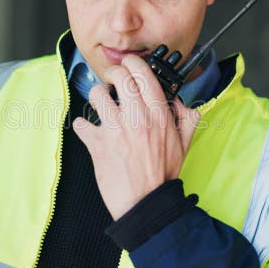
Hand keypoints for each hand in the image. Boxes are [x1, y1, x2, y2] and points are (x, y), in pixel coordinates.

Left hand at [73, 54, 200, 219]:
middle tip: (112, 80)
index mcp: (159, 116)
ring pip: (97, 95)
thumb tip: (183, 102)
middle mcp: (137, 119)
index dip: (134, 64)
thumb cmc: (162, 176)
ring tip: (100, 104)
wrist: (147, 203)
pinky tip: (89, 131)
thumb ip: (187, 119)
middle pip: (120, 78)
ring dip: (96, 96)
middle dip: (113, 73)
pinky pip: (81, 124)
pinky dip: (82, 126)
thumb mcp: (184, 145)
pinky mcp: (98, 145)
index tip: (129, 65)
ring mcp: (116, 130)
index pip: (145, 75)